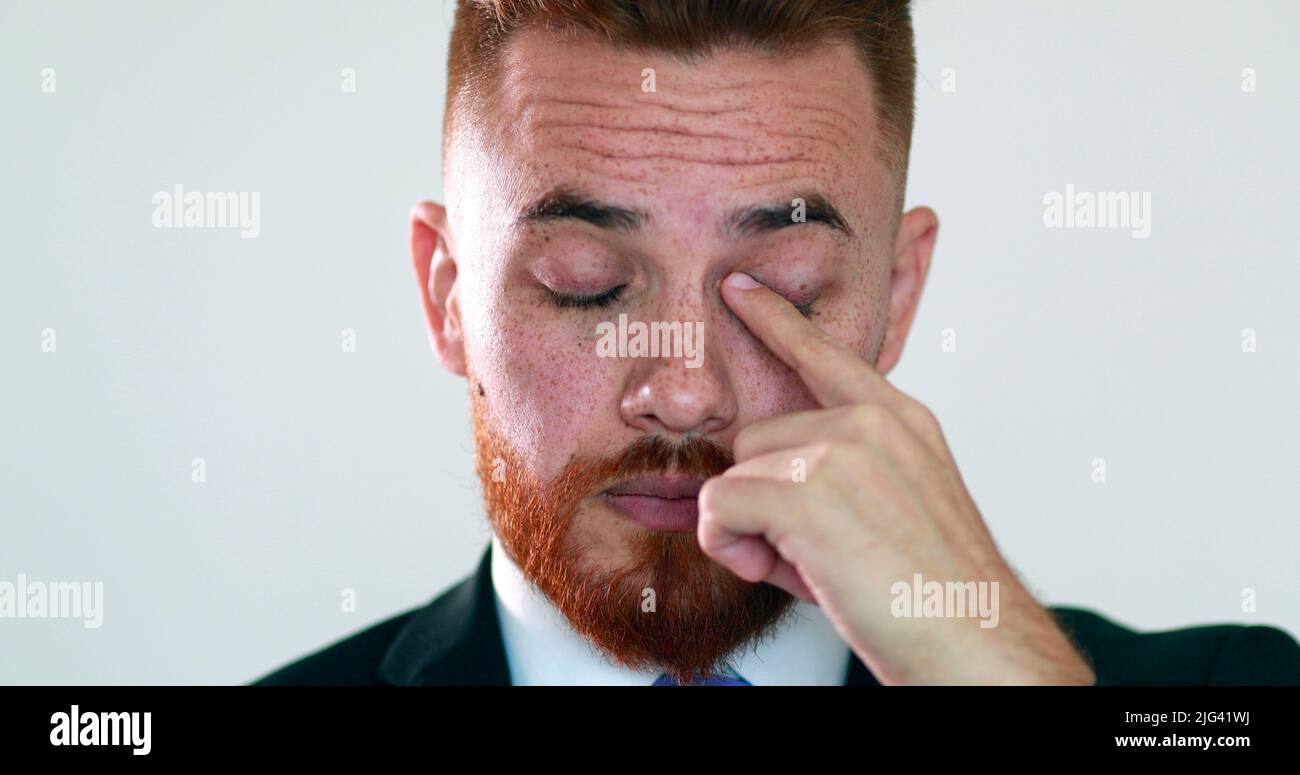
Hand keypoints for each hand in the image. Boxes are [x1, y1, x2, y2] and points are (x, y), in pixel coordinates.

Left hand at [697, 272, 1094, 684]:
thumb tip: (745, 488)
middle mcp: (871, 422)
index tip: (740, 285)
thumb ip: (831, 474)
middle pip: (756, 439)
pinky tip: (781, 569)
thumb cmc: (932, 591)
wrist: (972, 639)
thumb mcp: (893, 508)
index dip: (775, 320)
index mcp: (899, 421)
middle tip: (812, 550)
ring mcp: (840, 449)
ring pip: (734, 476)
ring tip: (811, 565)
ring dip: (750, 528)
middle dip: (763, 499)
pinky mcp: (807, 490)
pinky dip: (731, 546)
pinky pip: (719, 507)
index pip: (825, 355)